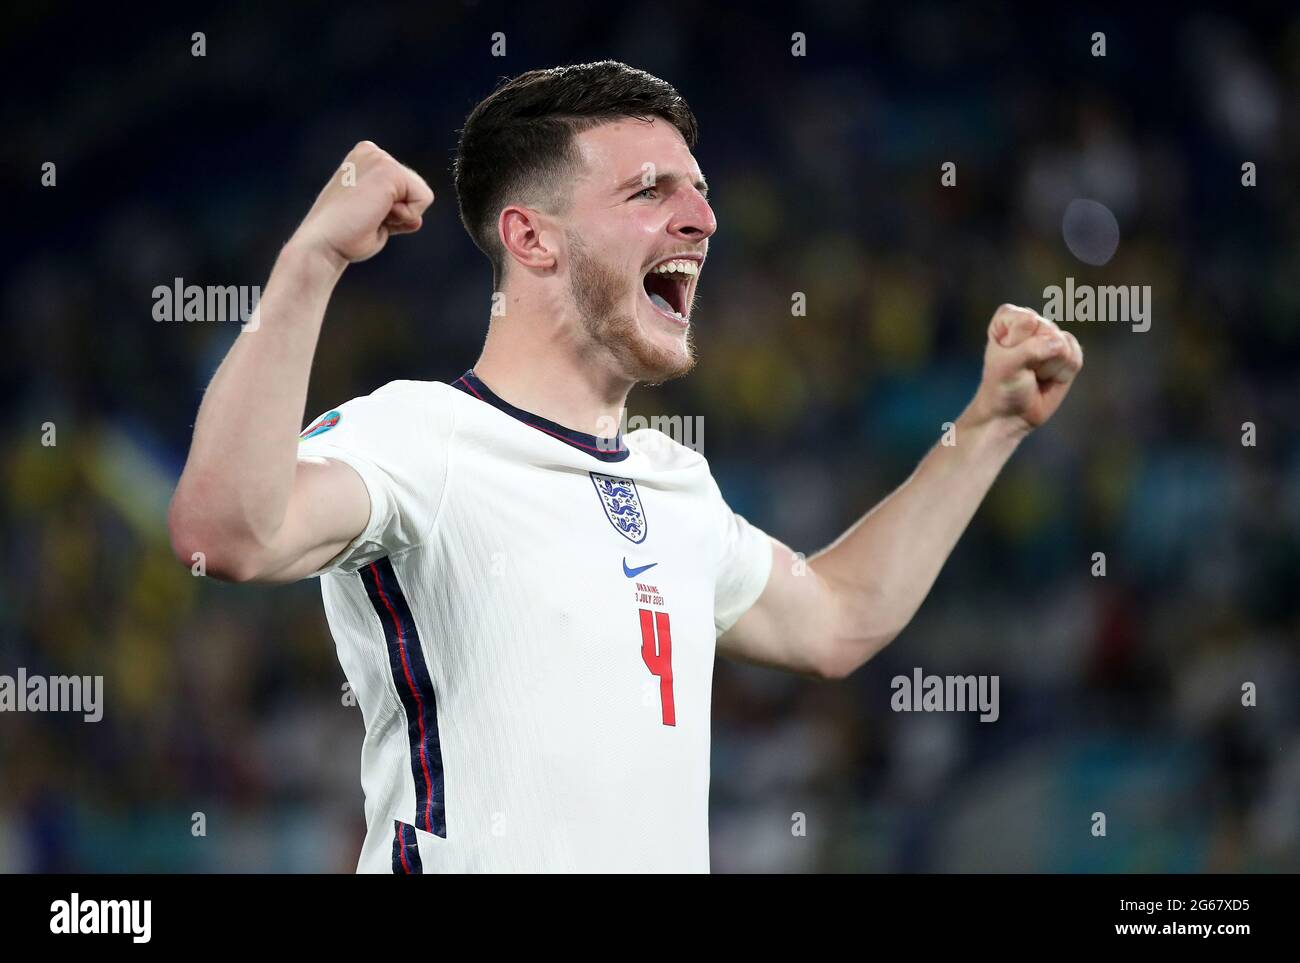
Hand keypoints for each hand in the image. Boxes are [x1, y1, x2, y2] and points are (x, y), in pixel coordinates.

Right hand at [290, 141, 433, 267]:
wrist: (324, 243)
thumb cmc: (344, 238)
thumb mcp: (375, 221)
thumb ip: (396, 214)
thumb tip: (417, 220)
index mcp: (365, 159)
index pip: (405, 187)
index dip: (392, 212)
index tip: (364, 216)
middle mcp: (372, 152)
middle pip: (416, 188)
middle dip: (399, 213)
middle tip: (367, 218)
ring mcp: (379, 158)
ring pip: (422, 193)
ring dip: (402, 215)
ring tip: (371, 216)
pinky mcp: (389, 170)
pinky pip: (424, 199)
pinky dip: (407, 215)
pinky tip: (378, 213)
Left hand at [968, 303, 1083, 431]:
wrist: (1012, 414)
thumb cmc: (1002, 387)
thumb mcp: (1007, 367)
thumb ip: (1031, 350)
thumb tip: (1060, 344)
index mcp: (1009, 318)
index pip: (1027, 320)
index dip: (1019, 343)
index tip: (1006, 358)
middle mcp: (1032, 323)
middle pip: (1049, 332)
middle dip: (1036, 357)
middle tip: (1023, 370)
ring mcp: (1051, 337)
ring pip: (1064, 345)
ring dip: (1049, 367)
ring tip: (1034, 374)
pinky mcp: (1068, 353)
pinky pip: (1075, 357)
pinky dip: (1062, 374)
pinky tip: (1049, 378)